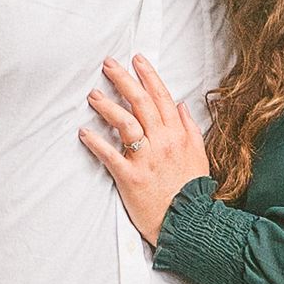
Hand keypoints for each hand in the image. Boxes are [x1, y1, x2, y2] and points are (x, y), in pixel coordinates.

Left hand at [80, 50, 210, 245]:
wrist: (190, 223)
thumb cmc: (192, 191)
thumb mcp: (199, 155)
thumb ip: (189, 129)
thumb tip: (180, 106)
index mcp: (178, 135)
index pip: (162, 97)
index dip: (148, 76)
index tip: (137, 60)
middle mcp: (163, 142)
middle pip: (141, 103)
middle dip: (124, 80)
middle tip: (108, 65)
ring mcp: (146, 159)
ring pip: (125, 124)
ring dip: (107, 106)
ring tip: (93, 95)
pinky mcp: (130, 177)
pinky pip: (110, 155)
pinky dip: (96, 142)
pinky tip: (84, 132)